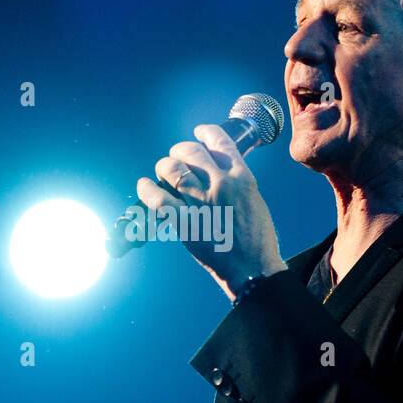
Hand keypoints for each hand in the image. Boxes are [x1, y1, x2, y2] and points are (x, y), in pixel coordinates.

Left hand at [136, 125, 288, 300]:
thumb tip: (215, 170)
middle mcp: (220, 185)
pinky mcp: (185, 223)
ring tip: (163, 173)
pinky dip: (146, 189)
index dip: (205, 132)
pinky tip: (145, 186)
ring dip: (163, 168)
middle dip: (179, 152)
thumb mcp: (254, 200)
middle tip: (177, 160)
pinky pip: (157, 198)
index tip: (198, 133)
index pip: (219, 141)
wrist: (253, 269)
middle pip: (189, 151)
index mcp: (241, 178)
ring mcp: (201, 203)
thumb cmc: (256, 239)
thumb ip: (235, 181)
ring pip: (171, 169)